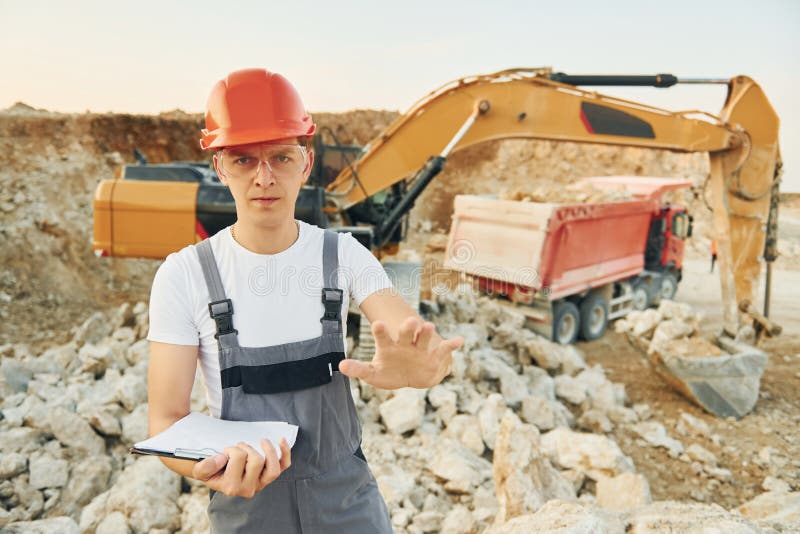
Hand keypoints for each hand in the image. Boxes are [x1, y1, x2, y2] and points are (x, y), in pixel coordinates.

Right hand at [191, 437, 290, 497]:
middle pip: (257, 461)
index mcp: (232, 487)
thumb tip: (222, 459)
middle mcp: (248, 488)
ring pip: (273, 468)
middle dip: (247, 448)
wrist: (216, 474)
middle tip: (239, 446)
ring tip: (261, 441)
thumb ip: (205, 466)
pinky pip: (283, 465)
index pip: (238, 460)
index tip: (226, 451)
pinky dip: (285, 452)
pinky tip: (281, 439)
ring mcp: (261, 483)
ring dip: (269, 450)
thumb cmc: (210, 470)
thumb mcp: (200, 469)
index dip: (232, 450)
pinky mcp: (269, 477)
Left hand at [339, 316, 463, 389]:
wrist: (411, 377)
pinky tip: (459, 340)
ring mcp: (421, 348)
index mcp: (389, 345)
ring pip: (424, 338)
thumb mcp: (373, 373)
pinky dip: (452, 344)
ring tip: (429, 326)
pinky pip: (444, 349)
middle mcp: (406, 343)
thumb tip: (340, 366)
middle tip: (410, 322)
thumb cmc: (389, 372)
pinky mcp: (435, 356)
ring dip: (427, 333)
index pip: (383, 336)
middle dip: (408, 327)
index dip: (381, 330)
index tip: (378, 324)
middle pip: (407, 333)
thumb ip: (359, 369)